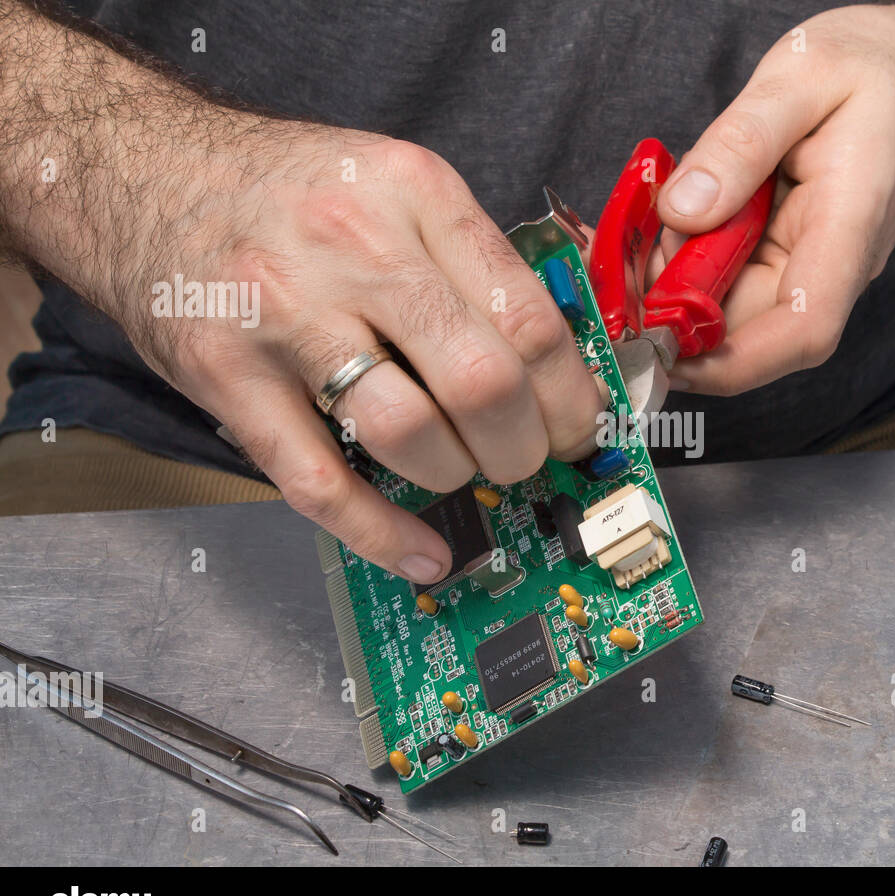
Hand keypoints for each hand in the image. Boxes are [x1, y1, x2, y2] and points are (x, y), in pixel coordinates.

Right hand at [150, 128, 603, 582]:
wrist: (143, 172)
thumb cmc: (285, 190)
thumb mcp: (394, 185)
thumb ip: (469, 259)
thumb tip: (558, 359)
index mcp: (417, 195)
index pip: (531, 318)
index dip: (572, 395)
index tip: (580, 428)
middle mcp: (356, 249)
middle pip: (484, 383)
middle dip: (525, 447)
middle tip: (524, 459)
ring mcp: (286, 315)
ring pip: (411, 435)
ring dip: (457, 477)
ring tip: (459, 473)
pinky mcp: (229, 376)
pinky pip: (321, 482)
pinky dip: (384, 534)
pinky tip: (421, 552)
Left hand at [652, 5, 894, 395]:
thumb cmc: (874, 67)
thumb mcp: (803, 75)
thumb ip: (741, 142)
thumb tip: (683, 210)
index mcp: (849, 225)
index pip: (805, 328)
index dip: (736, 362)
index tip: (670, 355)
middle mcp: (832, 262)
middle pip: (750, 326)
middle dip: (679, 307)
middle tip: (629, 257)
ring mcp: (808, 263)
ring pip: (731, 304)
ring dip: (678, 278)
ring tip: (654, 220)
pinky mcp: (784, 254)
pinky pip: (730, 276)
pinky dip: (690, 258)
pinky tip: (674, 217)